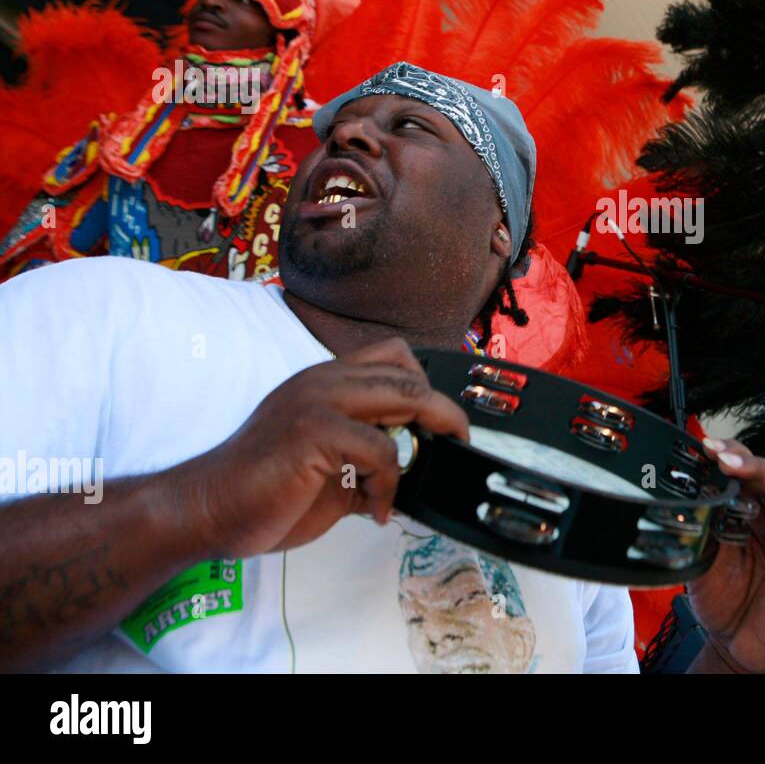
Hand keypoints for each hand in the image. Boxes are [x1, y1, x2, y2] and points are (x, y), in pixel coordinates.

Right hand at [178, 337, 468, 557]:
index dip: (426, 386)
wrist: (208, 510)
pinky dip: (388, 483)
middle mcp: (323, 380)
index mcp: (325, 380)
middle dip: (443, 412)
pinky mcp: (313, 430)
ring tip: (398, 488)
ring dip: (419, 447)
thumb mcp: (332, 467)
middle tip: (454, 444)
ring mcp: (317, 400)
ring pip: (404, 399)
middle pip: (409, 373)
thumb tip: (415, 466)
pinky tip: (375, 509)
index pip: (393, 356)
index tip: (442, 425)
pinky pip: (380, 448)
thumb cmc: (266, 491)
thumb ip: (371, 456)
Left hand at [685, 437, 764, 672]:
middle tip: (731, 462)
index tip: (710, 448)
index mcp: (754, 510)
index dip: (734, 456)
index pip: (749, 472)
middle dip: (757, 468)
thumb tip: (681, 498)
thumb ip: (700, 528)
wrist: (734, 644)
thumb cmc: (724, 596)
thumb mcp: (703, 557)